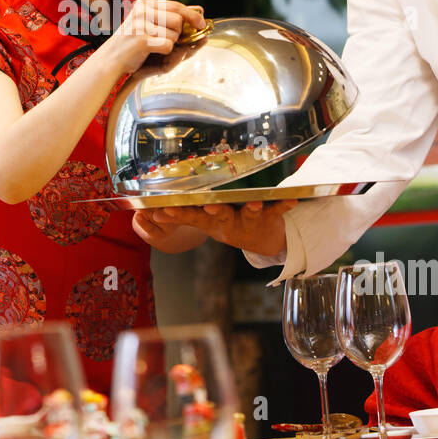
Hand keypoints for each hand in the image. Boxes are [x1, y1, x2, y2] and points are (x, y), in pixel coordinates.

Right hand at [100, 0, 204, 74]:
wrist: (112, 60)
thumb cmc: (135, 44)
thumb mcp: (152, 24)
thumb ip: (173, 17)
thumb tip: (200, 10)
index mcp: (144, 4)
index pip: (176, 5)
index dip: (192, 15)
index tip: (201, 23)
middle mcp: (142, 11)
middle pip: (178, 20)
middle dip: (179, 33)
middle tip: (168, 39)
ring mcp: (141, 25)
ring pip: (175, 34)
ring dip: (171, 44)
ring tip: (155, 46)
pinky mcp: (141, 40)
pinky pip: (168, 46)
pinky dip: (165, 52)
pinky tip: (152, 52)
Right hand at [141, 200, 295, 257]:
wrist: (261, 240)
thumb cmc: (227, 221)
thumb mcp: (202, 220)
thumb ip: (178, 213)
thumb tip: (145, 208)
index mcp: (210, 220)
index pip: (191, 216)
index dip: (178, 213)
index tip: (164, 209)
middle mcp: (229, 222)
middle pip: (219, 217)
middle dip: (213, 212)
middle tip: (209, 207)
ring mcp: (250, 221)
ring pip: (249, 216)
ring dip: (250, 210)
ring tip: (254, 204)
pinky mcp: (269, 218)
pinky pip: (277, 210)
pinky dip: (284, 204)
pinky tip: (291, 198)